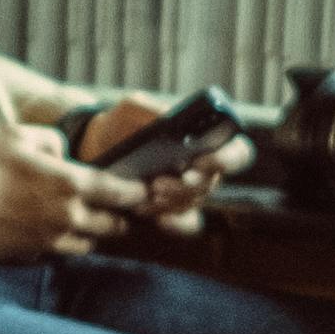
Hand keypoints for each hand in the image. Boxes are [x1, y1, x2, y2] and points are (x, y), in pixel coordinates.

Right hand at [0, 125, 130, 263]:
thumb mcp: (18, 135)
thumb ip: (52, 140)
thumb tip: (64, 153)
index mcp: (70, 183)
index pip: (120, 193)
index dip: (138, 193)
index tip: (145, 192)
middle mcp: (69, 216)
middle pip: (114, 225)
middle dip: (121, 218)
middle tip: (124, 212)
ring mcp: (52, 240)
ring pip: (90, 243)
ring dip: (94, 233)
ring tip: (89, 222)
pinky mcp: (35, 255)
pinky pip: (62, 252)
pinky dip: (66, 243)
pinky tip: (56, 232)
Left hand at [73, 97, 247, 233]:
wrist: (96, 150)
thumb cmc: (121, 124)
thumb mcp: (131, 109)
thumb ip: (150, 110)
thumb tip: (170, 120)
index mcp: (206, 140)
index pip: (237, 152)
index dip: (226, 159)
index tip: (200, 159)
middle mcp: (203, 167)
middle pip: (212, 183)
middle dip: (188, 185)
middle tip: (160, 182)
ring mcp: (188, 192)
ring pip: (194, 204)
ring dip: (172, 201)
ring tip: (146, 193)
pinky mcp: (172, 210)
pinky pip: (186, 224)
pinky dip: (173, 223)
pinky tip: (157, 218)